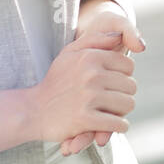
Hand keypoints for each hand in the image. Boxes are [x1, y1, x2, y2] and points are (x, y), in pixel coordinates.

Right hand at [60, 4, 145, 155]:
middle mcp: (91, 74)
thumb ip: (96, 39)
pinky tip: (111, 125)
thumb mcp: (70, 53)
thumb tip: (119, 36)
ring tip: (110, 112)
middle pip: (131, 86)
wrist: (32, 110)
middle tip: (111, 100)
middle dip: (124, 94)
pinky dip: (118, 126)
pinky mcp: (85, 118)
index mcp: (90, 57)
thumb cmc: (55, 80)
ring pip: (128, 104)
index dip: (124, 77)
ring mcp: (88, 97)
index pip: (128, 66)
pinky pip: (117, 123)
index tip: (113, 84)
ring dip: (122, 111)